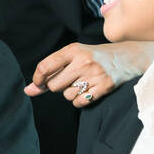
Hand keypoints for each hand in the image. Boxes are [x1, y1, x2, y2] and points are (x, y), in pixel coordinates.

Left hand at [24, 41, 153, 107]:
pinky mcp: (105, 86)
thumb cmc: (92, 57)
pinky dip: (81, 100)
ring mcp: (95, 74)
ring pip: (67, 95)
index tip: (39, 83)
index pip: (45, 67)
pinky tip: (89, 90)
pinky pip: (80, 103)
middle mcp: (83, 61)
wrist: (125, 58)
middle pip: (54, 86)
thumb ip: (49, 72)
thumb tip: (28, 91)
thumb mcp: (71, 57)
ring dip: (71, 93)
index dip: (38, 79)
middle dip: (58, 86)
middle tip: (69, 79)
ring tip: (82, 82)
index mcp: (72, 50)